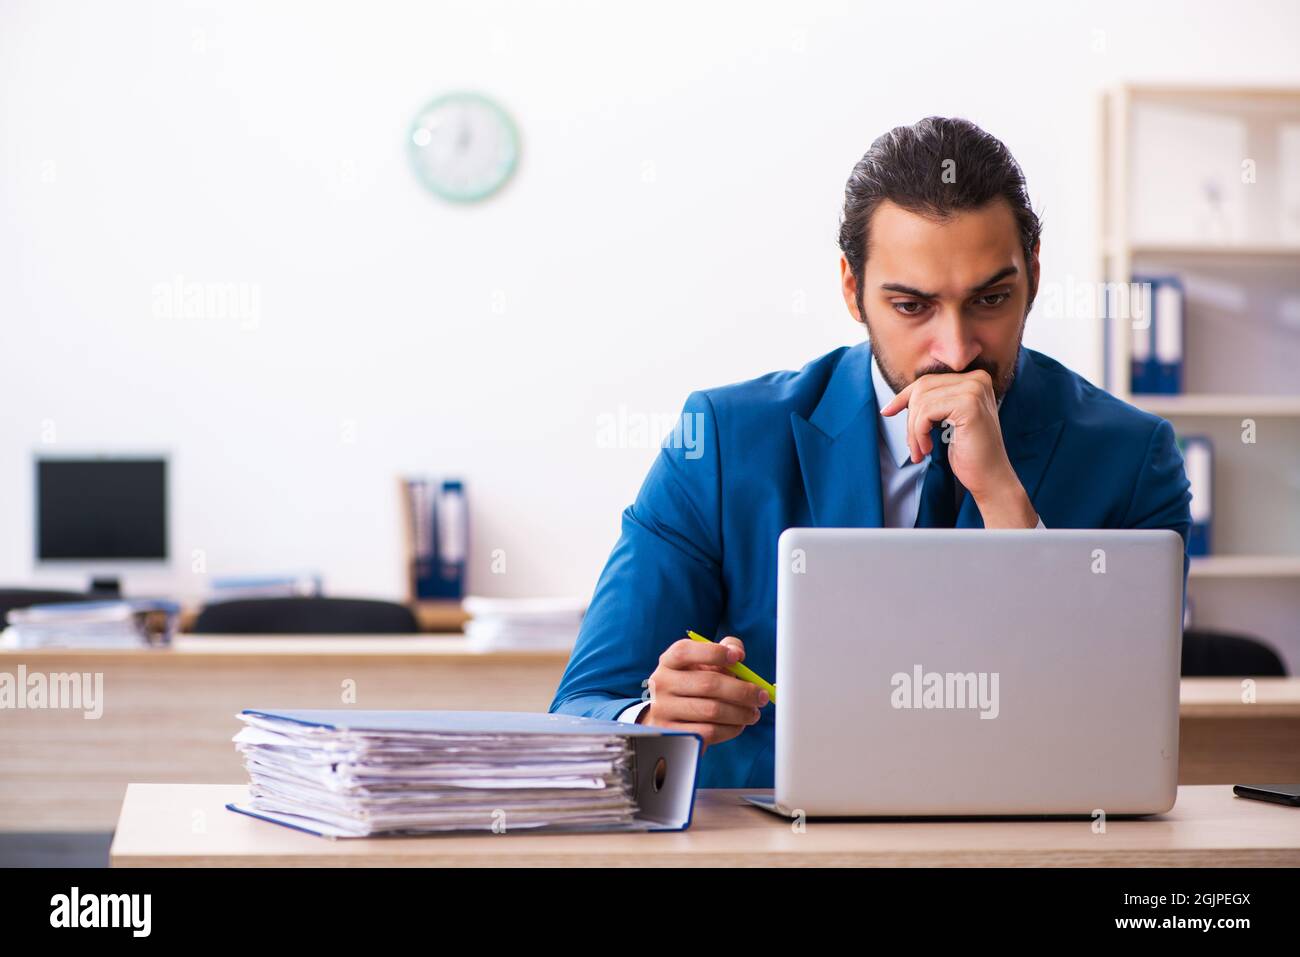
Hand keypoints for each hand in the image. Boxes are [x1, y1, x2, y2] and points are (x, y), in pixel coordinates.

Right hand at [639, 636, 768, 751]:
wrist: (669, 715)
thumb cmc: (693, 684)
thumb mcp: (704, 664)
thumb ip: (724, 650)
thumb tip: (738, 653)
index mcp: (668, 661)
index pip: (685, 651)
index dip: (714, 652)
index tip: (739, 658)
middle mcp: (661, 684)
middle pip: (707, 684)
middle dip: (742, 690)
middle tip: (761, 696)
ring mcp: (663, 710)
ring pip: (712, 710)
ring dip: (740, 712)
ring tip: (753, 713)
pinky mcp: (673, 734)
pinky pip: (709, 732)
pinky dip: (730, 729)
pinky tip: (739, 725)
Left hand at [879, 368, 1037, 527]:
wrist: (991, 477)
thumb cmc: (970, 453)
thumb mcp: (947, 421)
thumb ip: (932, 403)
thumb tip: (895, 401)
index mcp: (974, 380)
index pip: (928, 381)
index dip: (904, 397)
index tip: (887, 411)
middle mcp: (977, 379)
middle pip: (922, 389)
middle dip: (910, 419)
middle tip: (914, 446)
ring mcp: (974, 390)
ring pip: (921, 402)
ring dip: (913, 431)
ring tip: (921, 451)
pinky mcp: (968, 404)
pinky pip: (926, 413)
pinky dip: (919, 434)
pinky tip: (929, 449)